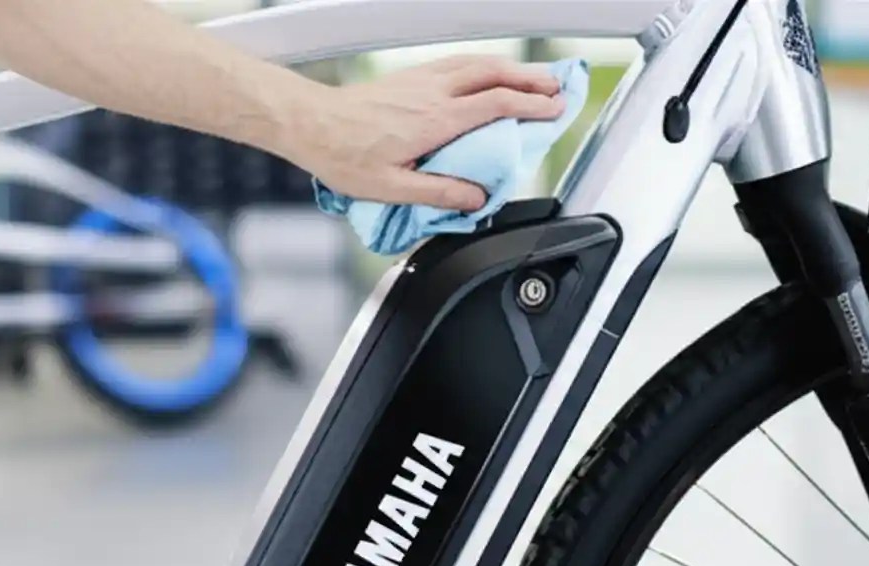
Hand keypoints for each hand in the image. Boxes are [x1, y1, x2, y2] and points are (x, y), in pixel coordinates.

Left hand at [283, 55, 566, 211]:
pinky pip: (457, 63)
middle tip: (558, 89)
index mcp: (435, 120)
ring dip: (511, 68)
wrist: (310, 124)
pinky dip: (483, 65)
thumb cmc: (343, 155)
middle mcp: (432, 93)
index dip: (531, 105)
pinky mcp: (409, 77)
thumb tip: (475, 198)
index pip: (496, 104)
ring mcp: (421, 80)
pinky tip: (488, 72)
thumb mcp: (392, 188)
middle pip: (495, 74)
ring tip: (534, 79)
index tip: (554, 109)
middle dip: (531, 80)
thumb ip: (439, 193)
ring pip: (477, 63)